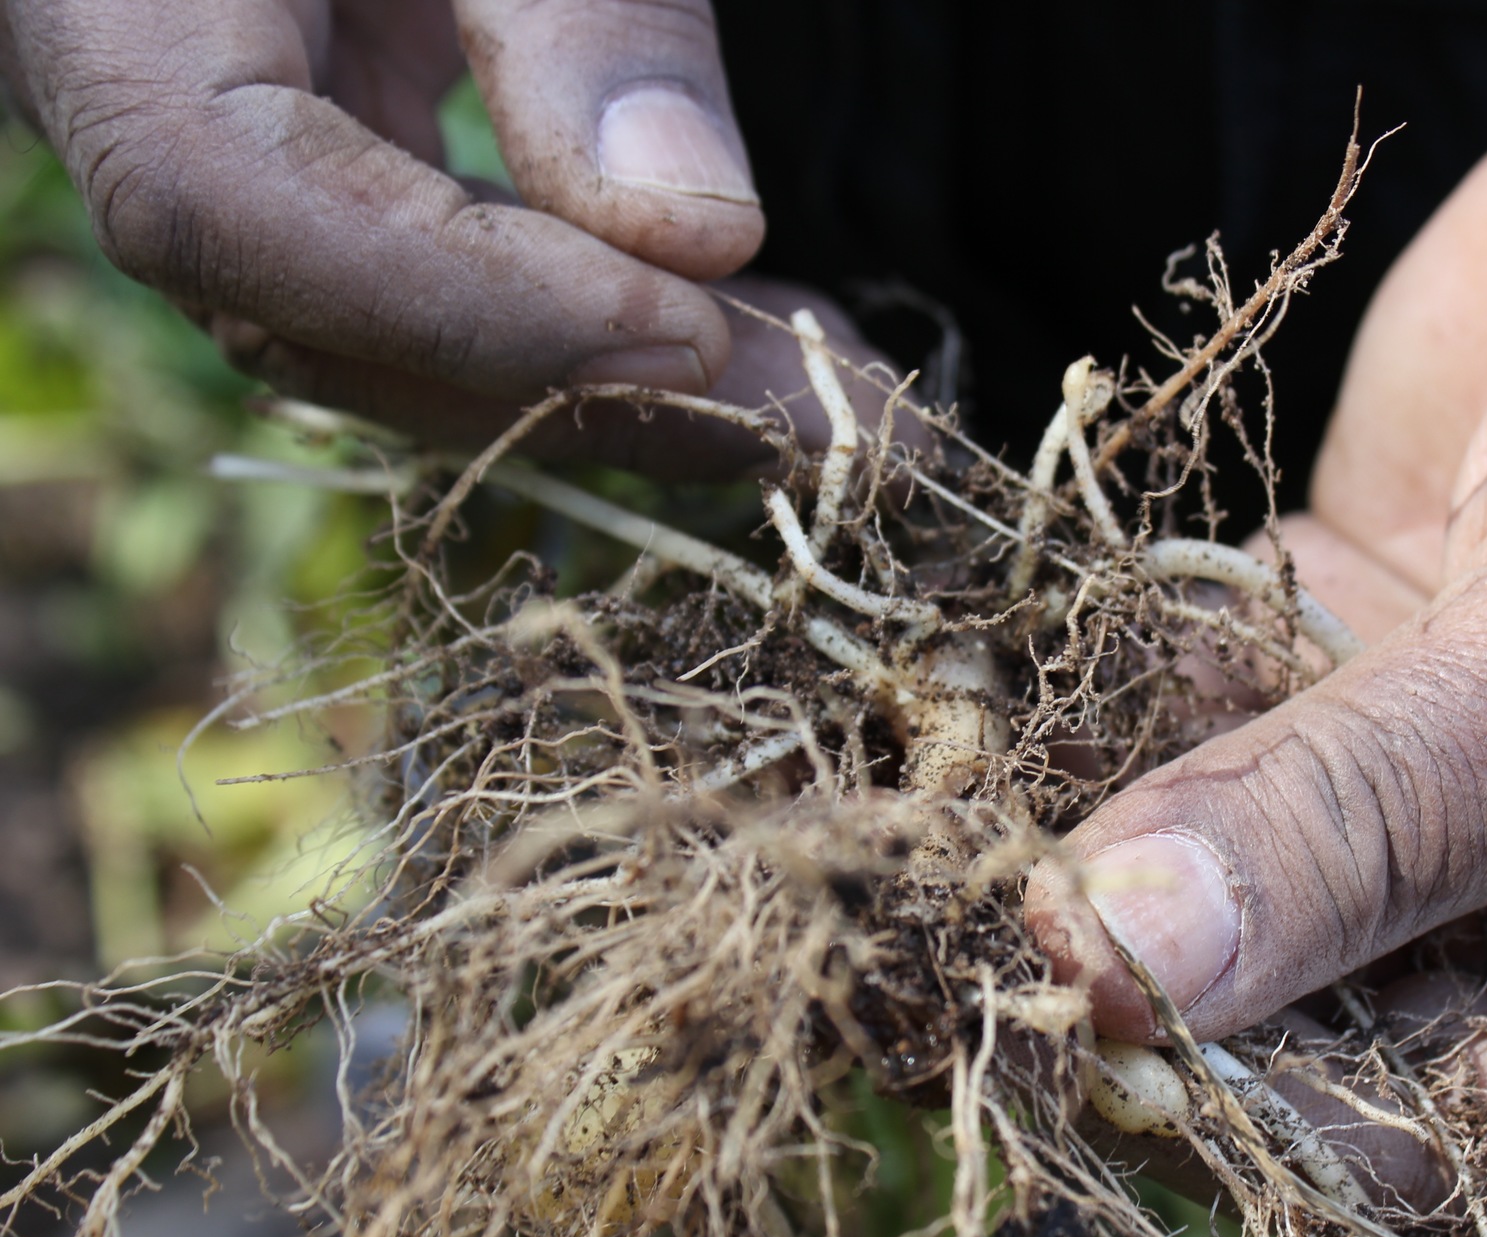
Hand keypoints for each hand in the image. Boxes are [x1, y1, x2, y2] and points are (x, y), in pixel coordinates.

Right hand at [0, 0, 793, 473]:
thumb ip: (579, 11)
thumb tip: (697, 230)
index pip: (230, 199)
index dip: (463, 300)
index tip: (686, 339)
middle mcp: (136, 92)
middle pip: (323, 317)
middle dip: (582, 391)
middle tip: (820, 425)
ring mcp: (238, 139)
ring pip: (403, 335)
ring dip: (619, 389)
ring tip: (831, 402)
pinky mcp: (337, 151)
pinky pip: (453, 283)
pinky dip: (605, 328)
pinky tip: (759, 341)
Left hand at [1028, 71, 1486, 1201]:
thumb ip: (1383, 818)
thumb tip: (1129, 963)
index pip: (1449, 1139)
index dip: (1276, 1119)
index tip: (1104, 1045)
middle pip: (1312, 1004)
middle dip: (1155, 975)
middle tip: (979, 937)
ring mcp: (1424, 756)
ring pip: (1227, 849)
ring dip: (1093, 844)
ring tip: (947, 828)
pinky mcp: (1337, 624)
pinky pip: (1190, 696)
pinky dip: (1097, 702)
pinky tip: (985, 707)